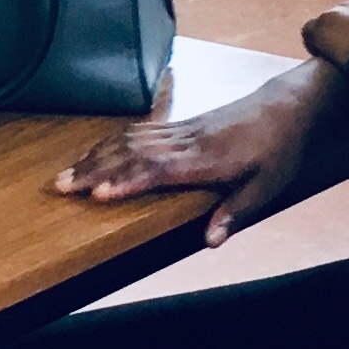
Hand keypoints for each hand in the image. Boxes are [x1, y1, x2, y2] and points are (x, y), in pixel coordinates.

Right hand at [52, 69, 333, 246]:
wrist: (287, 108)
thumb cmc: (279, 150)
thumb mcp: (267, 187)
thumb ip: (236, 212)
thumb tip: (209, 241)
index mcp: (207, 159)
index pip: (158, 170)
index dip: (127, 181)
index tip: (97, 193)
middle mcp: (186, 142)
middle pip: (131, 154)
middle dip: (93, 170)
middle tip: (61, 187)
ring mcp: (179, 130)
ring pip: (128, 141)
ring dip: (94, 157)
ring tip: (65, 174)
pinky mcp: (178, 124)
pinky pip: (137, 132)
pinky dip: (110, 143)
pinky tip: (93, 153)